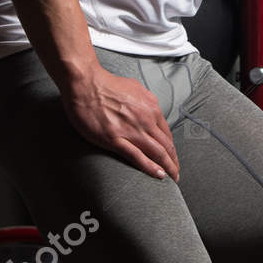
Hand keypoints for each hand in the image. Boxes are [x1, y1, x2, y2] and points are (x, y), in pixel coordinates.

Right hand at [61, 67, 179, 180]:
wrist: (85, 84)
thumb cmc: (105, 84)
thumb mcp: (135, 88)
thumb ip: (145, 100)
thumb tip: (150, 108)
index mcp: (150, 107)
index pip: (167, 133)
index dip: (172, 149)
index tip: (173, 157)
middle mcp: (145, 119)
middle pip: (166, 145)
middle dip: (174, 162)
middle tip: (176, 173)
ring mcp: (131, 130)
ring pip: (157, 153)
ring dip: (168, 168)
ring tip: (172, 179)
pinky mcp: (115, 139)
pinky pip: (137, 157)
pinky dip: (150, 168)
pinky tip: (158, 175)